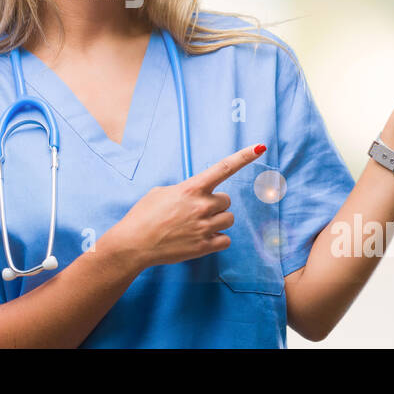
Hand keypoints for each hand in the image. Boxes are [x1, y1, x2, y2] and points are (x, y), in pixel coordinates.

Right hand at [99, 144, 266, 272]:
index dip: (244, 156)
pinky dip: (217, 239)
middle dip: (216, 205)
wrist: (134, 244)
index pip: (223, 168)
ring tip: (196, 225)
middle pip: (227, 200)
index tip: (260, 147)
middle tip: (197, 211)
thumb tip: (195, 195)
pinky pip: (226, 240)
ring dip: (217, 221)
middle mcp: (201, 206)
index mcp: (191, 188)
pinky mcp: (204, 246)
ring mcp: (204, 227)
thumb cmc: (143, 215)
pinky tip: (200, 238)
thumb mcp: (161, 192)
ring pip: (228, 219)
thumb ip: (185, 191)